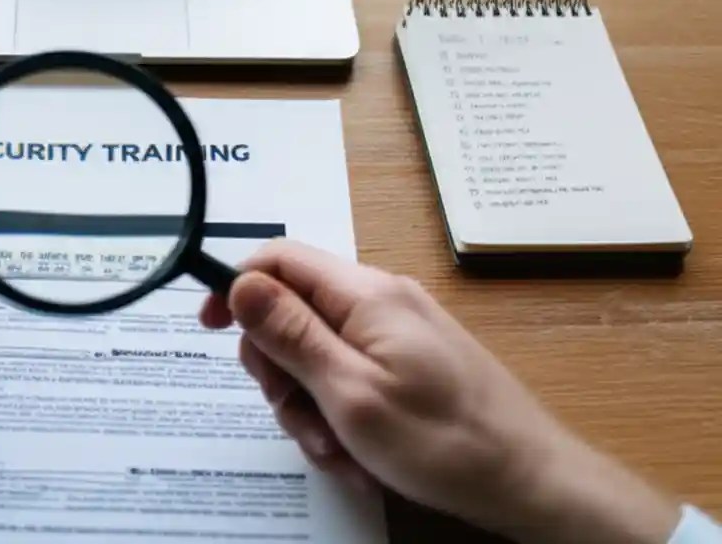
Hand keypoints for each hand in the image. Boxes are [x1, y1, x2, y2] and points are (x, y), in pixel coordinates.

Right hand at [200, 240, 679, 543]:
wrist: (532, 482)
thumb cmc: (443, 442)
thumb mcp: (349, 392)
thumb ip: (291, 334)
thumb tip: (240, 281)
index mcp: (366, 295)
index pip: (279, 259)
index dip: (235, 287)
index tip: (208, 329)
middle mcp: (381, 301)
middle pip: (293, 312)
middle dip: (279, 370)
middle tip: (296, 416)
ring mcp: (398, 333)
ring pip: (317, 354)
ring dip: (311, 406)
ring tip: (339, 452)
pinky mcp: (410, 363)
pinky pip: (351, 376)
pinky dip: (342, 415)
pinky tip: (360, 457)